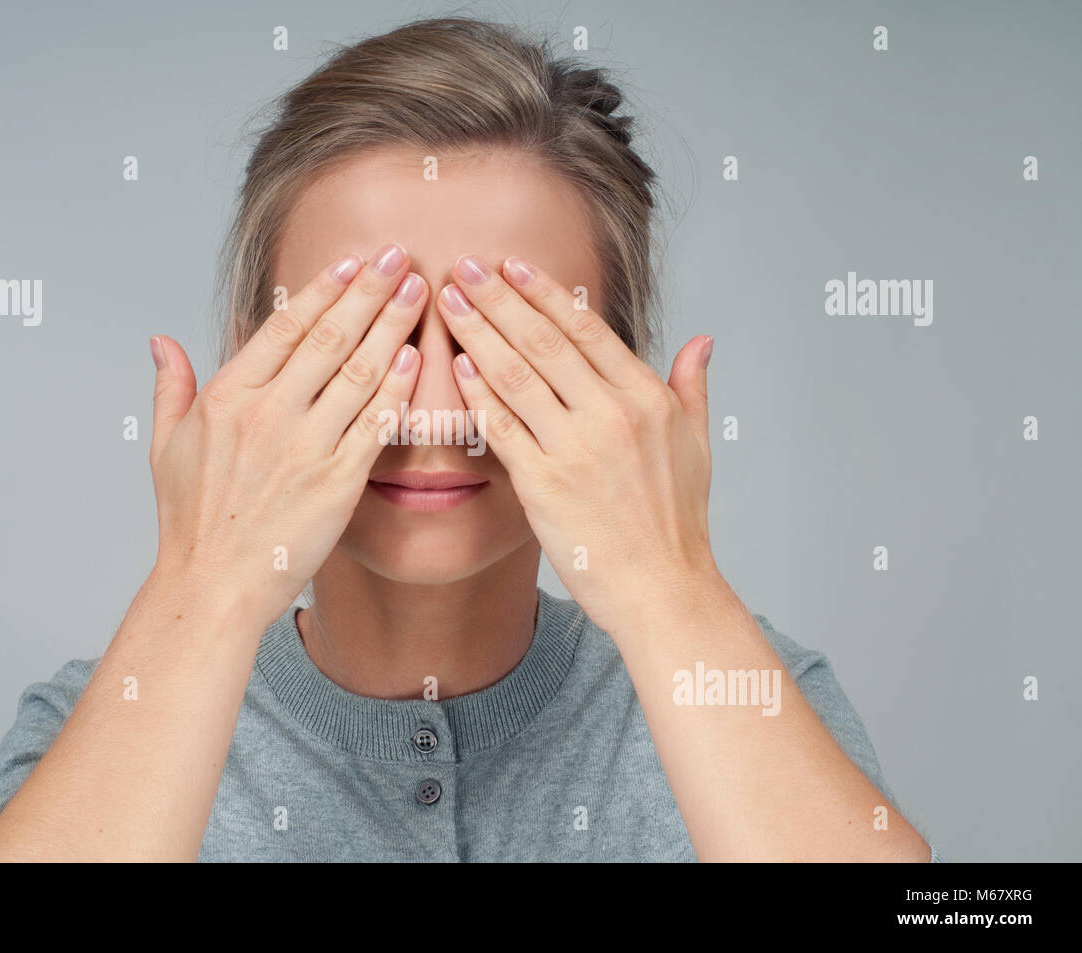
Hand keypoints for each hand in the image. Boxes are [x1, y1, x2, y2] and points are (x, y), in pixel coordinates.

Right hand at [148, 243, 425, 627]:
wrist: (212, 585)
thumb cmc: (191, 521)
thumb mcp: (166, 447)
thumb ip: (170, 388)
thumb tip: (162, 341)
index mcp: (227, 399)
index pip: (282, 328)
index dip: (322, 291)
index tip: (351, 261)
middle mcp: (267, 415)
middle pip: (328, 338)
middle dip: (368, 292)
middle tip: (399, 257)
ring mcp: (304, 448)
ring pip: (357, 373)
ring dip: (391, 327)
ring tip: (416, 293)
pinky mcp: (336, 483)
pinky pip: (373, 426)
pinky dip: (397, 390)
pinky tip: (416, 359)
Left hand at [439, 253, 721, 633]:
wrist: (663, 589)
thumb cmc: (677, 521)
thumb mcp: (696, 445)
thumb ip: (691, 387)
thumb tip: (700, 342)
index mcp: (647, 398)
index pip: (587, 329)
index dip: (544, 292)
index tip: (512, 264)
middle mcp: (612, 415)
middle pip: (545, 341)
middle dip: (500, 298)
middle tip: (465, 266)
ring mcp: (576, 449)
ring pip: (517, 376)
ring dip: (479, 334)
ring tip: (451, 302)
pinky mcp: (544, 485)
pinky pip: (502, 427)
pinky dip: (477, 394)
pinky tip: (457, 367)